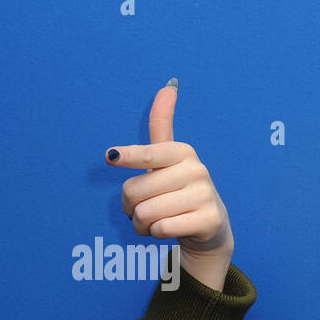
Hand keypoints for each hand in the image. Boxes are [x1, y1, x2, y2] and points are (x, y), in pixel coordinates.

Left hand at [105, 82, 233, 283]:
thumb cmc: (176, 190)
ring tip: (158, 219)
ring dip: (142, 223)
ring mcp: (205, 194)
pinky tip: (169, 229)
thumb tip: (168, 85)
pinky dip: (155, 234)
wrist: (208, 225)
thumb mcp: (166, 160)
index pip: (148, 153)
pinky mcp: (208, 220)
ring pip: (145, 213)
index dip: (128, 156)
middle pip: (134, 192)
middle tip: (147, 207)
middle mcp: (196, 169)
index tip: (111, 156)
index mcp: (181, 152)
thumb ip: (162, 126)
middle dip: (130, 207)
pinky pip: (160, 229)